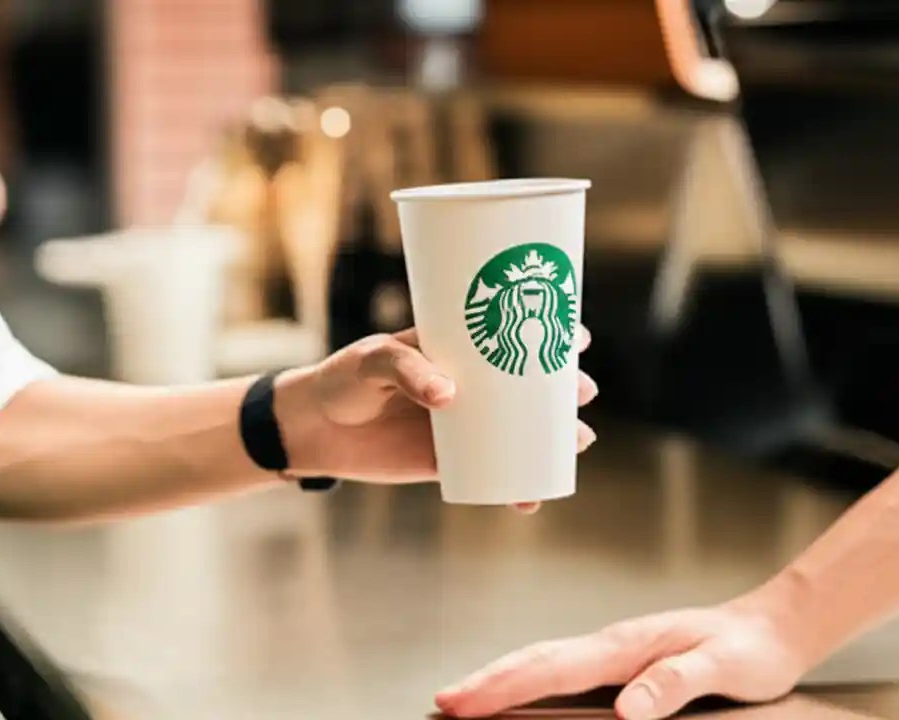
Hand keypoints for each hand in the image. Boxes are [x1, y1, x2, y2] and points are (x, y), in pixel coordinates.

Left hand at [274, 326, 597, 508]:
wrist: (315, 428)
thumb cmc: (344, 378)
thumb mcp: (372, 360)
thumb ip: (407, 370)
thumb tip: (449, 396)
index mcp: (459, 348)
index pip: (514, 334)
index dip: (551, 335)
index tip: (579, 338)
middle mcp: (471, 384)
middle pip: (532, 387)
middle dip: (566, 391)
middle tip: (583, 394)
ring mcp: (465, 424)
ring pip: (523, 432)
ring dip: (556, 439)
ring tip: (577, 444)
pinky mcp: (451, 461)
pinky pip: (495, 474)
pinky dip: (517, 487)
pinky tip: (532, 498)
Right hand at [434, 600, 806, 718]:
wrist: (771, 628)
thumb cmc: (749, 649)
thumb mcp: (722, 668)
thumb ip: (674, 684)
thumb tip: (627, 709)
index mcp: (627, 645)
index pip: (554, 666)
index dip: (505, 684)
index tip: (465, 699)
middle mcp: (613, 644)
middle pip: (536, 659)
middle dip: (487, 679)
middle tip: (445, 701)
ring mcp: (614, 652)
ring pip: (544, 662)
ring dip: (502, 677)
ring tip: (465, 697)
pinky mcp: (621, 663)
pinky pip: (563, 671)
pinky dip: (530, 679)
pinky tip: (519, 694)